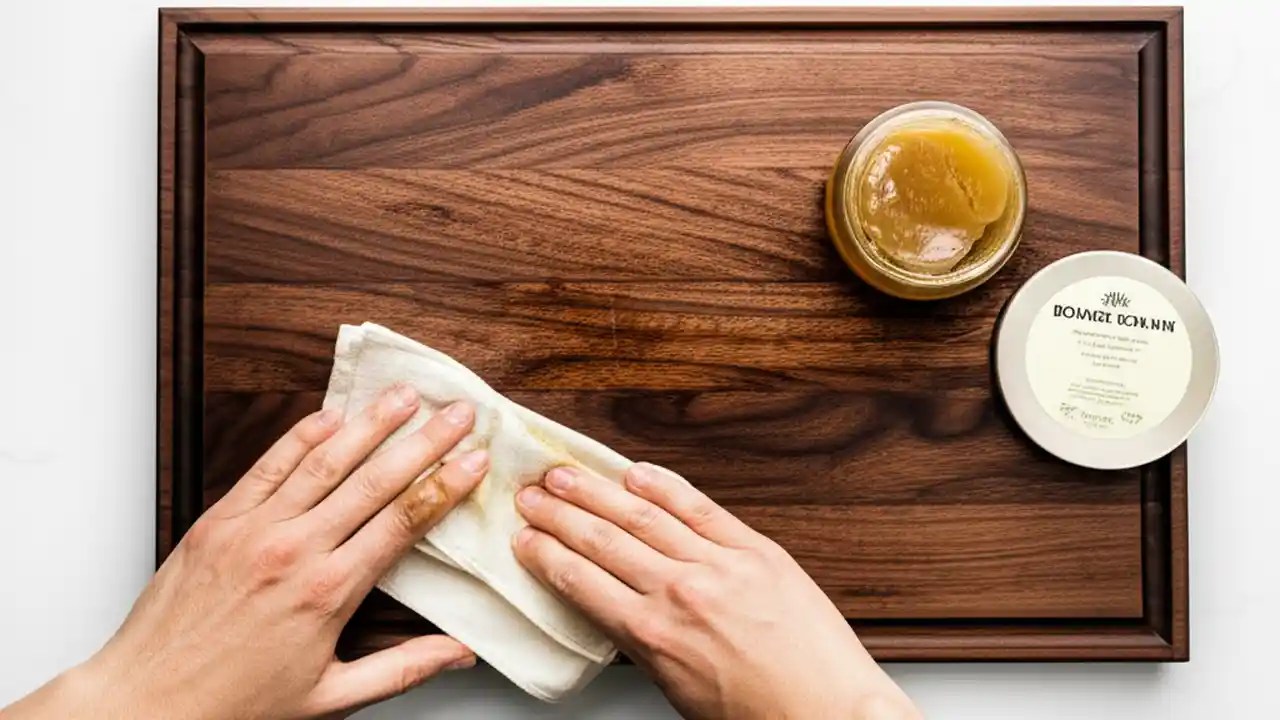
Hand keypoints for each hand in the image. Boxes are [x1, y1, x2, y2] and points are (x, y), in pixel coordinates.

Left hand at [5, 385, 488, 719]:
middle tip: (457, 412)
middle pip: (374, 480)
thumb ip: (403, 668)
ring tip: (403, 395)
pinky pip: (267, 466)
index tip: (475, 460)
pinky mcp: (218, 520)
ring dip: (369, 423)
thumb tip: (460, 653)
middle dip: (424, 440)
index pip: (403, 522)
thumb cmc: (234, 704)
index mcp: (328, 592)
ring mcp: (253, 529)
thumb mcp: (330, 697)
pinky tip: (330, 415)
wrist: (146, 702)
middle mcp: (294, 551)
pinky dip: (300, 436)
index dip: (446, 485)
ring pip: (323, 461)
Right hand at [513, 463, 919, 719]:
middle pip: (602, 539)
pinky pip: (700, 507)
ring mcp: (719, 564)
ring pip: (643, 514)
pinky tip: (636, 472)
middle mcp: (680, 592)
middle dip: (558, 514)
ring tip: (566, 474)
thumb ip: (643, 642)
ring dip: (597, 490)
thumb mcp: (678, 689)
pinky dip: (664, 485)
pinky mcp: (756, 549)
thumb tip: (616, 609)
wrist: (831, 713)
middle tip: (530, 495)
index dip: (545, 553)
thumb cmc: (760, 715)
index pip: (581, 580)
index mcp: (654, 636)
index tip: (524, 538)